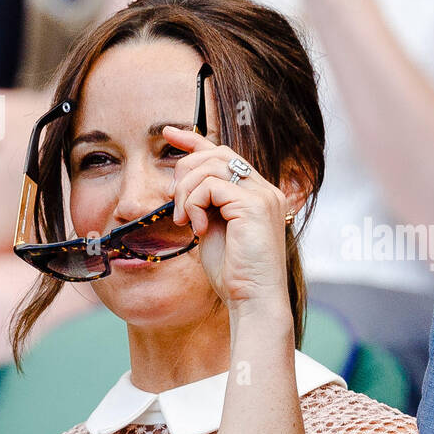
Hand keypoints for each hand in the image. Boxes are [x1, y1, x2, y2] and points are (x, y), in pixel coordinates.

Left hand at [164, 125, 293, 316]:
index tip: (168, 133)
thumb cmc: (233, 273)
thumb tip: (182, 183)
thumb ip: (205, 204)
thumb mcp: (213, 229)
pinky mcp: (254, 205)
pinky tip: (197, 228)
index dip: (194, 139)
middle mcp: (265, 190)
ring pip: (211, 166)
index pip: (224, 153)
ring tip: (184, 221)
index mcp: (257, 194)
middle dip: (185, 172)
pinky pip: (211, 186)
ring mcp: (263, 195)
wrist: (253, 300)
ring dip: (186, 191)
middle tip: (176, 204)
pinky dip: (195, 204)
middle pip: (215, 154)